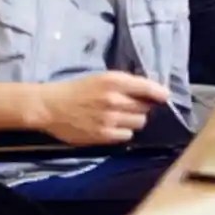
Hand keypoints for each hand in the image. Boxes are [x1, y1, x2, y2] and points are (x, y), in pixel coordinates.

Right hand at [34, 72, 169, 145]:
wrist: (49, 106)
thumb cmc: (76, 90)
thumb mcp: (102, 78)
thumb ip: (126, 84)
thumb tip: (152, 91)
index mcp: (114, 81)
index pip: (148, 88)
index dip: (160, 93)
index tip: (164, 96)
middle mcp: (114, 99)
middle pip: (146, 107)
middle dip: (141, 107)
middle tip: (129, 107)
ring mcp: (109, 119)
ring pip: (139, 122)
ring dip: (133, 120)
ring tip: (119, 117)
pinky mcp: (103, 135)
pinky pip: (127, 136)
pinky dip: (123, 132)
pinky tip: (112, 127)